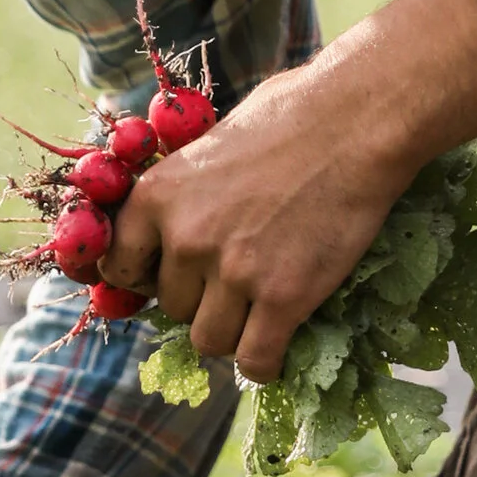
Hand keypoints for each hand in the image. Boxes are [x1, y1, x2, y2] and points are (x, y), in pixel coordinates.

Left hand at [101, 0, 476, 382]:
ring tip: (259, 310)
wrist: (356, 121)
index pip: (120, 267)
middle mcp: (185, 238)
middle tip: (238, 280)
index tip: (175, 274)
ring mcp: (234, 272)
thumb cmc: (290, 115)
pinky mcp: (284, 298)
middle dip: (202, 299)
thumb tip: (172, 227)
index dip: (149, 275)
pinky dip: (263, 362)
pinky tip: (277, 344)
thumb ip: (184, 192)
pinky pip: (255, 360)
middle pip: (173, 307)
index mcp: (157, 195)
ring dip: (231, 331)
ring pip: (208, 341)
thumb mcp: (210, 143)